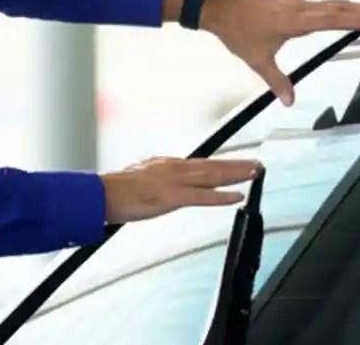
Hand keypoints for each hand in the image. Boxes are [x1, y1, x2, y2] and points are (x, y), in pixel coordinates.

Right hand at [100, 156, 259, 223]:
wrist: (102, 194)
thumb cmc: (115, 190)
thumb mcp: (140, 177)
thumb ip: (156, 178)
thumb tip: (163, 183)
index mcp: (166, 165)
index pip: (201, 163)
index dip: (221, 164)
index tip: (237, 163)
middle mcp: (174, 168)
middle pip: (211, 166)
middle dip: (236, 165)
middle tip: (257, 164)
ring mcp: (174, 182)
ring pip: (211, 176)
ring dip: (235, 174)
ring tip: (254, 173)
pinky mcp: (171, 197)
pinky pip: (202, 197)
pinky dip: (221, 196)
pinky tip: (237, 196)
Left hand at [201, 0, 359, 105]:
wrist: (218, 9)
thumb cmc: (238, 33)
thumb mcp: (257, 60)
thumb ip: (277, 81)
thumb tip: (290, 102)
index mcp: (295, 20)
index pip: (336, 19)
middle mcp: (299, 8)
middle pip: (341, 8)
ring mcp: (295, 3)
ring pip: (333, 3)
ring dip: (356, 8)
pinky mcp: (290, 2)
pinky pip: (322, 4)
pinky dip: (340, 8)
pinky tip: (348, 13)